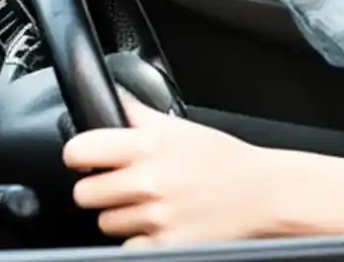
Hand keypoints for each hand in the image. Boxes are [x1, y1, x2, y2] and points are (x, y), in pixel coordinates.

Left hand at [64, 97, 277, 245]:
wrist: (265, 194)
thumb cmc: (225, 160)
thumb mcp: (182, 126)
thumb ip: (137, 114)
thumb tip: (107, 96)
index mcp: (149, 145)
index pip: (79, 150)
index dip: (79, 155)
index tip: (88, 159)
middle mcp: (148, 181)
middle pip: (84, 194)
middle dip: (101, 190)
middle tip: (125, 185)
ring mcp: (155, 216)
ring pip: (106, 223)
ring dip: (124, 216)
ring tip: (153, 204)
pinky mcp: (165, 245)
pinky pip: (128, 247)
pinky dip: (142, 240)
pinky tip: (163, 224)